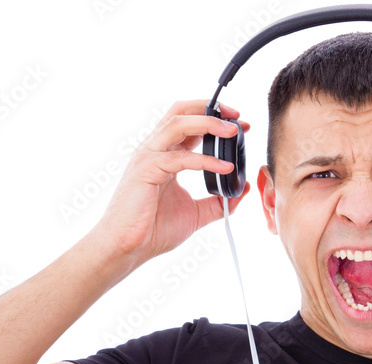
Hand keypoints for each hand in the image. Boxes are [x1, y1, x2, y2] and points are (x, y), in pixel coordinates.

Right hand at [94, 99, 251, 265]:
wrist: (129, 247)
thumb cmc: (154, 229)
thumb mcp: (197, 213)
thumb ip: (219, 201)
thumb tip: (243, 189)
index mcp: (166, 155)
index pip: (189, 124)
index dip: (215, 119)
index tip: (241, 124)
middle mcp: (155, 150)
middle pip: (180, 111)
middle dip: (211, 109)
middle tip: (238, 117)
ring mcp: (148, 157)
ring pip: (178, 124)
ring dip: (208, 123)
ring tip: (233, 132)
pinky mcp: (146, 170)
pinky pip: (180, 158)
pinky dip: (205, 160)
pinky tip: (225, 168)